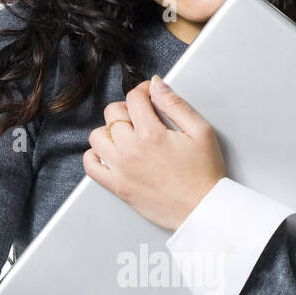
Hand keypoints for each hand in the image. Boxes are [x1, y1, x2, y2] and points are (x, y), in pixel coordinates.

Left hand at [82, 78, 226, 231]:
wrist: (202, 210)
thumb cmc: (205, 174)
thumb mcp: (200, 131)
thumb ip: (175, 105)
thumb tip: (155, 84)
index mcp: (151, 134)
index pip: (134, 97)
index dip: (143, 90)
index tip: (149, 96)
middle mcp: (130, 150)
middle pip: (113, 113)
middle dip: (127, 108)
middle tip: (142, 117)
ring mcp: (120, 169)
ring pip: (97, 136)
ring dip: (110, 131)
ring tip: (128, 136)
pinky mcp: (117, 187)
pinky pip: (90, 166)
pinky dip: (95, 155)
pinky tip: (111, 154)